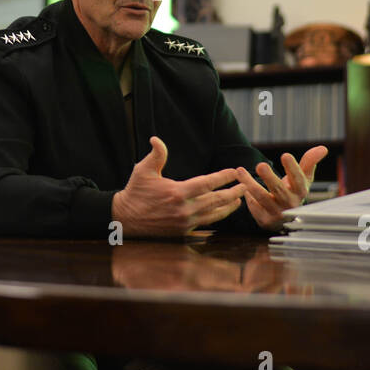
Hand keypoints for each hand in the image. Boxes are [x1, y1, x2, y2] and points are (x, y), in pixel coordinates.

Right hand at [112, 136, 243, 236]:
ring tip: (240, 200)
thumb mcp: (143, 170)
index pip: (207, 183)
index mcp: (178, 192)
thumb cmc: (135, 192)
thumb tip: (156, 139)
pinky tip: (223, 211)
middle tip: (244, 186)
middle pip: (216, 200)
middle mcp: (184, 208)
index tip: (233, 171)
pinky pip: (206, 222)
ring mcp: (185, 221)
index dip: (222, 177)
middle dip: (233, 192)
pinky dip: (217, 216)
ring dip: (229, 206)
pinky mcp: (183, 230)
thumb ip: (156, 155)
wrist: (125, 218)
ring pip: (214, 214)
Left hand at [233, 146, 328, 232]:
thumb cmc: (294, 191)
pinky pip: (254, 208)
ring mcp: (277, 214)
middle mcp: (290, 204)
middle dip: (269, 178)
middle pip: (279, 190)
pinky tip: (241, 186)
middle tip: (260, 165)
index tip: (285, 155)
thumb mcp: (303, 178)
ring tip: (239, 171)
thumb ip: (309, 162)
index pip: (299, 180)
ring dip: (250, 184)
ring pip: (262, 198)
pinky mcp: (265, 221)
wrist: (287, 217)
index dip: (293, 168)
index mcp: (301, 192)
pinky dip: (247, 197)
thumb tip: (323, 148)